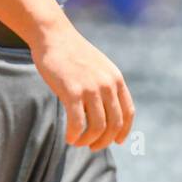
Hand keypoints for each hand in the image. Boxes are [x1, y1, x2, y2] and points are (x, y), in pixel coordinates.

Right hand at [30, 19, 134, 150]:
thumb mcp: (98, 66)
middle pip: (113, 124)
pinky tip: (69, 138)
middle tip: (92, 146)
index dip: (123, 131)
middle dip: (104, 141)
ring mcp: (91, 88)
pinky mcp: (72, 91)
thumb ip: (105, 85)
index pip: (128, 112)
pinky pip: (77, 123)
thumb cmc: (72, 52)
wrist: (53, 35)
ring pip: (97, 127)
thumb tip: (104, 111)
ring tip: (78, 141)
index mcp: (116, 78)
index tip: (115, 141)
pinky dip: (74, 135)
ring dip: (88, 141)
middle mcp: (107, 84)